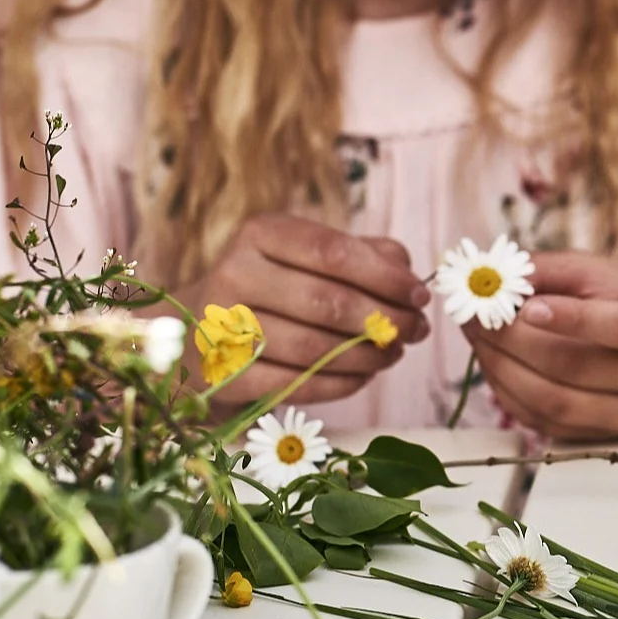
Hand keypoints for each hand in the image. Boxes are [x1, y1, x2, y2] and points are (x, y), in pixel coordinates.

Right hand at [168, 212, 430, 404]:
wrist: (196, 332)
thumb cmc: (270, 289)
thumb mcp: (308, 257)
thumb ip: (364, 255)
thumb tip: (409, 274)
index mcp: (261, 234)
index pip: (334, 252)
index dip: (386, 277)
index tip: (421, 295)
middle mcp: (235, 274)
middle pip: (328, 302)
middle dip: (385, 320)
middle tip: (416, 331)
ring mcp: (223, 328)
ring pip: (314, 348)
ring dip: (367, 356)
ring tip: (393, 355)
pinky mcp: (224, 375)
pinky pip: (296, 385)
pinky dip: (340, 384)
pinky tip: (363, 377)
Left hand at [463, 252, 617, 439]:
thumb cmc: (616, 300)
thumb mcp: (592, 272)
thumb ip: (546, 270)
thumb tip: (493, 279)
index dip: (573, 319)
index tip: (527, 307)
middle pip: (575, 367)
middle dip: (513, 340)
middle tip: (474, 314)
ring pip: (553, 402)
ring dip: (501, 368)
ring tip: (477, 337)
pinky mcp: (600, 438)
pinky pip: (542, 422)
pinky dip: (508, 392)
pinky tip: (493, 363)